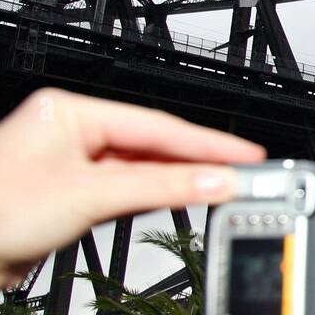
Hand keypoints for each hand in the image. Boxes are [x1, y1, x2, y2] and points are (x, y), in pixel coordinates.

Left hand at [0, 87, 264, 288]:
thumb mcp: (89, 195)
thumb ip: (159, 189)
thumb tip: (212, 181)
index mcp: (69, 113)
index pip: (155, 125)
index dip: (206, 143)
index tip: (245, 155)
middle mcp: (70, 135)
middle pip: (150, 147)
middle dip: (195, 163)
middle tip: (242, 173)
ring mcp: (70, 167)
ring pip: (139, 171)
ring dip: (177, 183)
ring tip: (221, 188)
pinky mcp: (70, 198)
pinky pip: (125, 192)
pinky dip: (154, 199)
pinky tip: (180, 201)